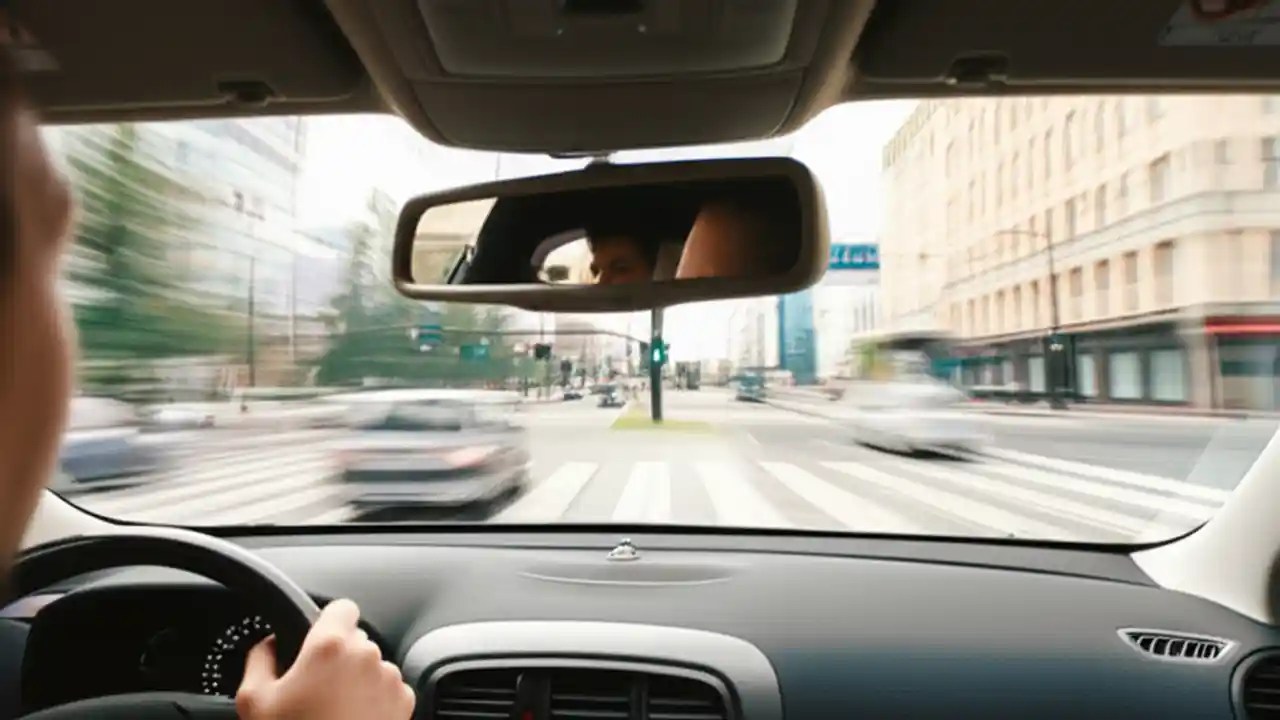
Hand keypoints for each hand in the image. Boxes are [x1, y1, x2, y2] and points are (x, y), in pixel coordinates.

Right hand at [236, 599, 414, 719]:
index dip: (327, 621)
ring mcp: (389, 679)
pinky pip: (387, 688)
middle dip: (338, 657)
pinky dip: (373, 699)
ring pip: (371, 665)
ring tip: (333, 710)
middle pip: (355, 639)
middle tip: (316, 687)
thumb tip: (266, 644)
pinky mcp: (404, 702)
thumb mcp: (255, 701)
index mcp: (330, 646)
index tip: (317, 637)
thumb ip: (259, 658)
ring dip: (356, 679)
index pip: (341, 607)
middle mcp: (366, 656)